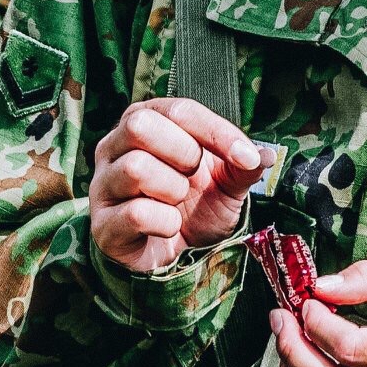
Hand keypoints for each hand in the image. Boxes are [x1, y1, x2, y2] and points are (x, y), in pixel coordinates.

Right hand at [89, 99, 274, 272]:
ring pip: (135, 168)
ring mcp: (103, 185)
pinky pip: (136, 213)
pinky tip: (169, 227)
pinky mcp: (102, 224)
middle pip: (140, 125)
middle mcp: (115, 146)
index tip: (246, 156)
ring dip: (173, 189)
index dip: (217, 132)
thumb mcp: (227, 182)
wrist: (179, 256)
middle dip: (183, 153)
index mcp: (146, 121)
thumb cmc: (197, 206)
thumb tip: (264, 155)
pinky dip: (165, 223)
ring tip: (178, 202)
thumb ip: (242, 164)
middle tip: (194, 175)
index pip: (179, 110)